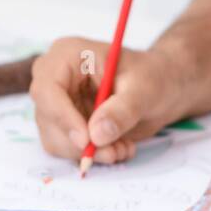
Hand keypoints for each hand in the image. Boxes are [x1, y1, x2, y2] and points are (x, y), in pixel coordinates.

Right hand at [30, 37, 188, 164]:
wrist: (162, 88)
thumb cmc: (153, 77)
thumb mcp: (144, 90)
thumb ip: (121, 111)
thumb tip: (96, 135)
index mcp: (68, 55)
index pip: (48, 88)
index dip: (62, 117)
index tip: (87, 140)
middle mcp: (55, 78)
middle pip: (47, 118)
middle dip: (79, 142)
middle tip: (114, 152)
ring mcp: (57, 103)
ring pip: (55, 139)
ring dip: (89, 152)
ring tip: (122, 147)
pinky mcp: (64, 124)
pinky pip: (67, 149)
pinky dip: (91, 155)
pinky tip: (117, 146)